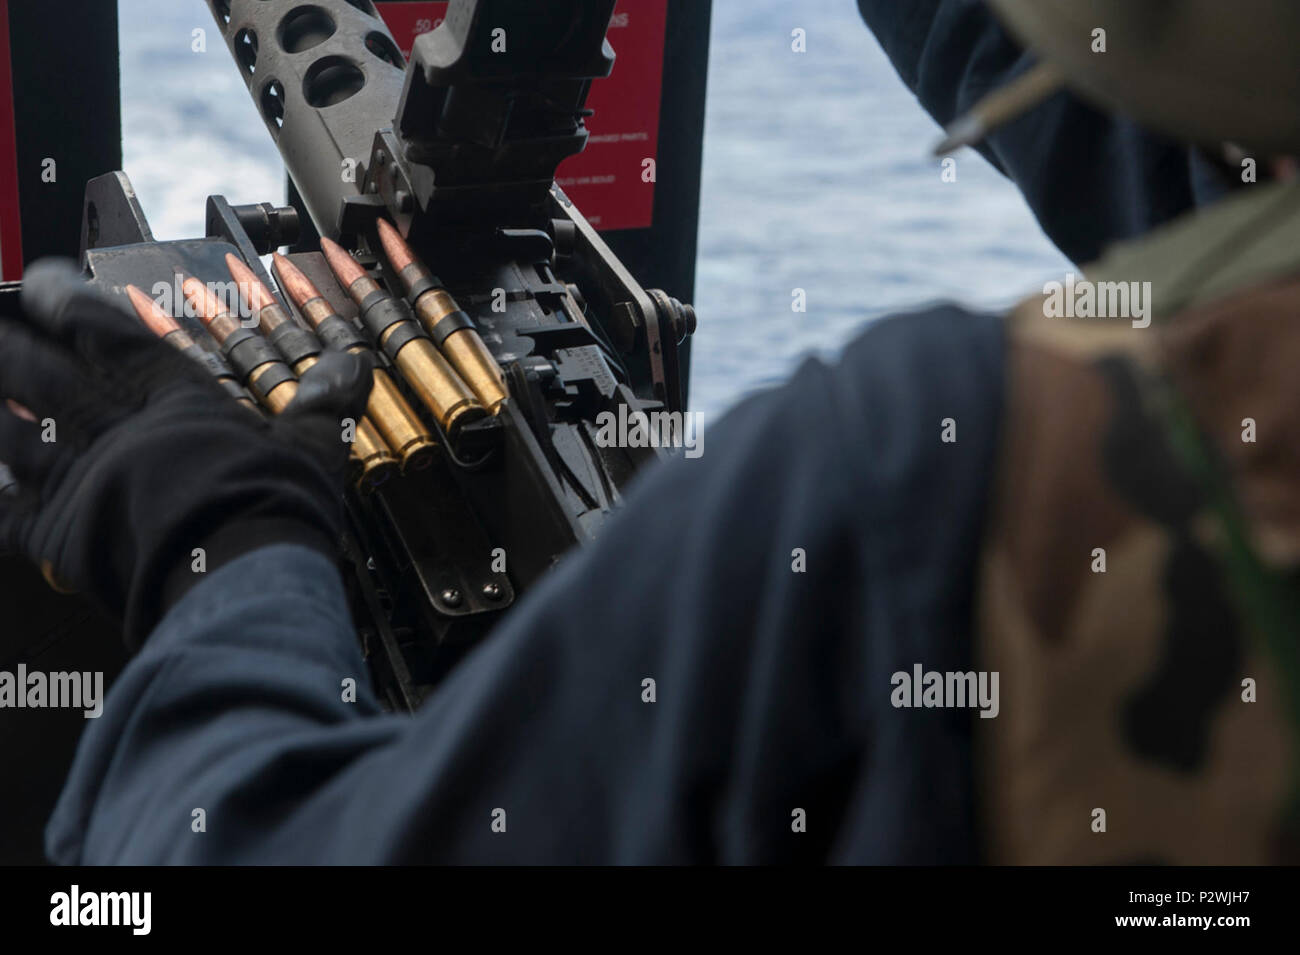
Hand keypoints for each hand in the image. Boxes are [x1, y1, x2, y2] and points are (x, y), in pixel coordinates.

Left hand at [0, 260, 371, 647]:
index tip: (41, 284)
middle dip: (2, 348)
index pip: (94, 323)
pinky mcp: (55, 531)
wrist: (232, 569)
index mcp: (161, 388)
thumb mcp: (310, 442)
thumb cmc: (268, 502)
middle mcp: (104, 420)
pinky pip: (1, 510)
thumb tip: (353, 367)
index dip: (59, 297)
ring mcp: (71, 473)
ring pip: (2, 430)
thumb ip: (323, 400)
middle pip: (28, 368)